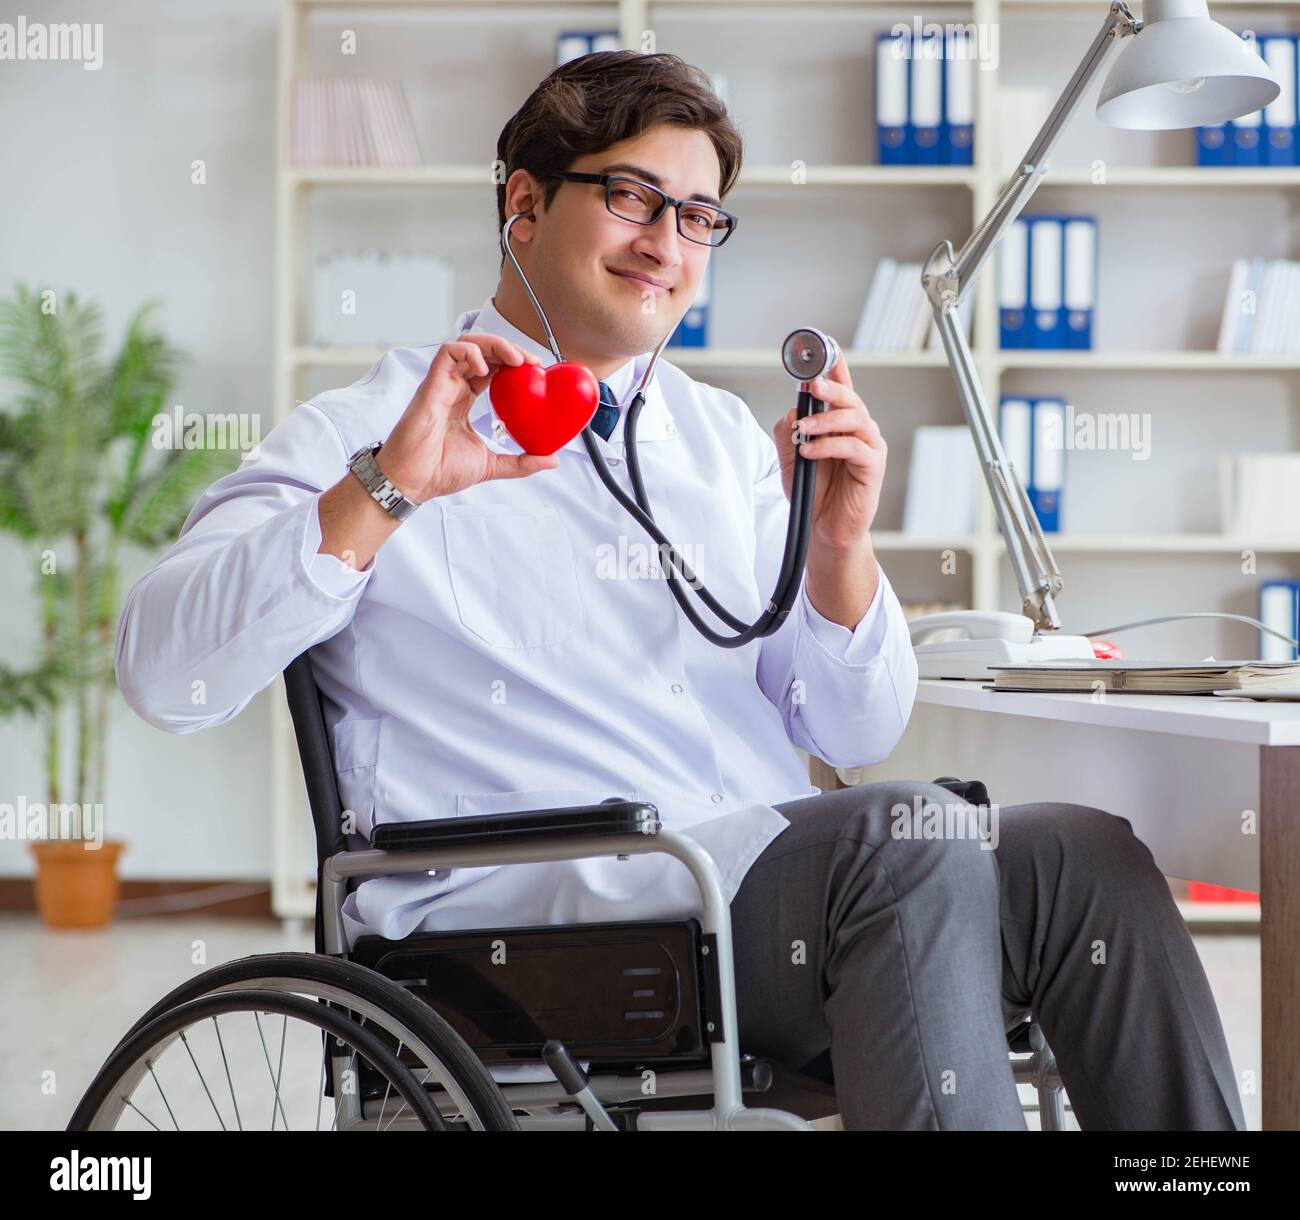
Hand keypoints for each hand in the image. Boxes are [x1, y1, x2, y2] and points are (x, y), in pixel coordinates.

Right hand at [376, 333, 557, 502]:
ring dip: (494, 345)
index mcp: (464, 400)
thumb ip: (521, 462)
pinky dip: (469, 352)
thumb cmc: (440, 471)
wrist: (413, 481)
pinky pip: (447, 353)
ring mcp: (441, 384)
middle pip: (481, 351)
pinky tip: (486, 368)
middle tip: (532, 361)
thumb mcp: (491, 465)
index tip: (536, 370)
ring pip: (465, 344)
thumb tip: (551, 459)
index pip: (491, 368)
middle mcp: (453, 387)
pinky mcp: (430, 386)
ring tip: (515, 359)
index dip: (513, 362)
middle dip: (509, 348)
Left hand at [771, 343, 886, 551]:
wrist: (825, 529)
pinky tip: (810, 453)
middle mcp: (858, 429)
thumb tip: (792, 411)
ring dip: (825, 422)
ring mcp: (868, 446)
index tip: (825, 347)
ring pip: (854, 419)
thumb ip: (788, 433)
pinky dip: (830, 446)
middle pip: (850, 398)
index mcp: (840, 423)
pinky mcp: (872, 466)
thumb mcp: (790, 459)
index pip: (840, 387)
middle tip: (812, 387)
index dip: (835, 366)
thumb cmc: (812, 492)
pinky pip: (854, 447)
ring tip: (803, 432)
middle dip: (831, 389)